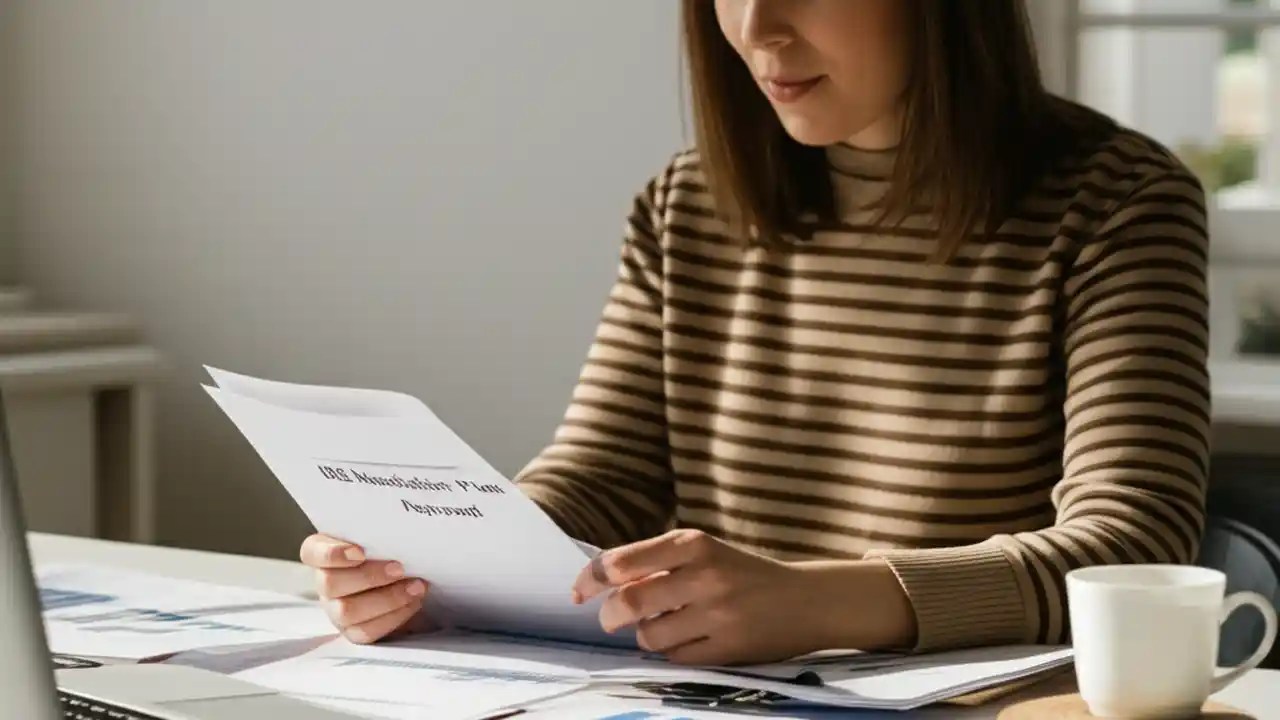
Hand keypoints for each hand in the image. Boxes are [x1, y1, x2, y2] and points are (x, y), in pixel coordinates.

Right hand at [299, 533, 430, 643]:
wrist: (411, 578)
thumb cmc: (393, 550)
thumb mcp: (385, 535)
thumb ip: (382, 530)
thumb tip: (401, 519)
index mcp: (325, 552)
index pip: (312, 552)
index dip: (331, 554)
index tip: (360, 551)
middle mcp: (325, 582)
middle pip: (329, 584)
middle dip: (369, 576)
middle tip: (400, 567)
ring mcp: (336, 610)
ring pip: (347, 611)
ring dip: (387, 599)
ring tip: (416, 586)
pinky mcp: (353, 631)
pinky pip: (366, 631)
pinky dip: (394, 617)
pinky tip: (413, 602)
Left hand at [570, 529, 829, 664]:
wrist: (805, 600)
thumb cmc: (742, 573)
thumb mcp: (703, 552)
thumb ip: (657, 561)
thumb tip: (601, 582)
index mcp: (694, 544)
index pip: (622, 561)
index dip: (591, 579)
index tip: (578, 592)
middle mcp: (704, 575)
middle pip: (630, 602)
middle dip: (611, 616)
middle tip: (612, 619)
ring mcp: (718, 614)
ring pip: (649, 635)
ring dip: (644, 636)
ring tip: (660, 628)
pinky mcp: (728, 647)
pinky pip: (676, 658)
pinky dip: (671, 652)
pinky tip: (685, 641)